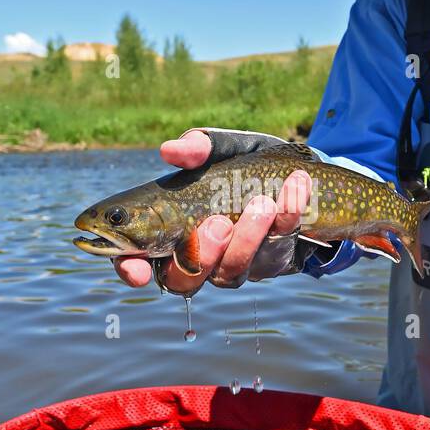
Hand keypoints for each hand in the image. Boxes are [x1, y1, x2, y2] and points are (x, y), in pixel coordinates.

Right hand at [113, 128, 312, 293]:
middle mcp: (196, 255)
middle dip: (200, 256)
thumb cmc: (245, 164)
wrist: (298, 175)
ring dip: (247, 238)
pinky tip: (296, 189)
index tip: (137, 269)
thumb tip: (168, 151)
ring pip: (231, 272)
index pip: (137, 259)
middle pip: (183, 281)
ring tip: (263, 203)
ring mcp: (233, 263)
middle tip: (217, 223)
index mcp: (168, 229)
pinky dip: (286, 218)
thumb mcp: (222, 149)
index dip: (131, 268)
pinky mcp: (269, 261)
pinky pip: (274, 251)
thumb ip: (197, 149)